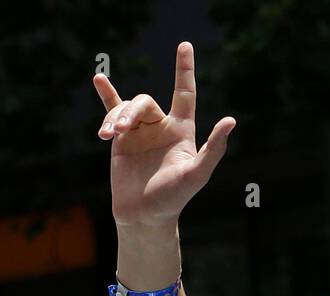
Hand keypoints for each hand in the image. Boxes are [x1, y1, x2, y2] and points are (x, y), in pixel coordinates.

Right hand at [93, 41, 234, 227]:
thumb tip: (230, 121)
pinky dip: (106, 96)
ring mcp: (140, 132)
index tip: (184, 45)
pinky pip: (112, 111)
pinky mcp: (121, 140)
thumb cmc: (174, 198)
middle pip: (145, 102)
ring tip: (109, 134)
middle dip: (131, 111)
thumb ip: (214, 148)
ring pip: (126, 108)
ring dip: (115, 117)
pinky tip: (99, 79)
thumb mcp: (197, 174)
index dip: (184, 70)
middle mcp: (162, 128)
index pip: (185, 93)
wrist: (144, 215)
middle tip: (121, 130)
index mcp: (182, 131)